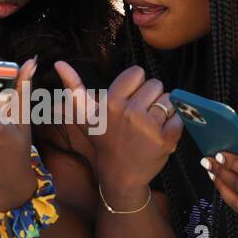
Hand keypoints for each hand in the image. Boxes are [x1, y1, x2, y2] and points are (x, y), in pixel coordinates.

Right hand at [55, 63, 180, 201]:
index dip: (136, 85)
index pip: (137, 73)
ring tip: (150, 125)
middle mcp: (130, 112)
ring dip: (163, 110)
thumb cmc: (104, 141)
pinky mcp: (166, 139)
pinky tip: (161, 134)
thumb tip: (58, 63)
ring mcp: (149, 126)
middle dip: (150, 97)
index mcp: (112, 102)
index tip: (129, 100)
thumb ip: (73, 87)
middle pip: (156, 84)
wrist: (120, 175)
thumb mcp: (86, 115)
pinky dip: (174, 124)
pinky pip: (179, 116)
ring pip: (169, 99)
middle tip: (139, 116)